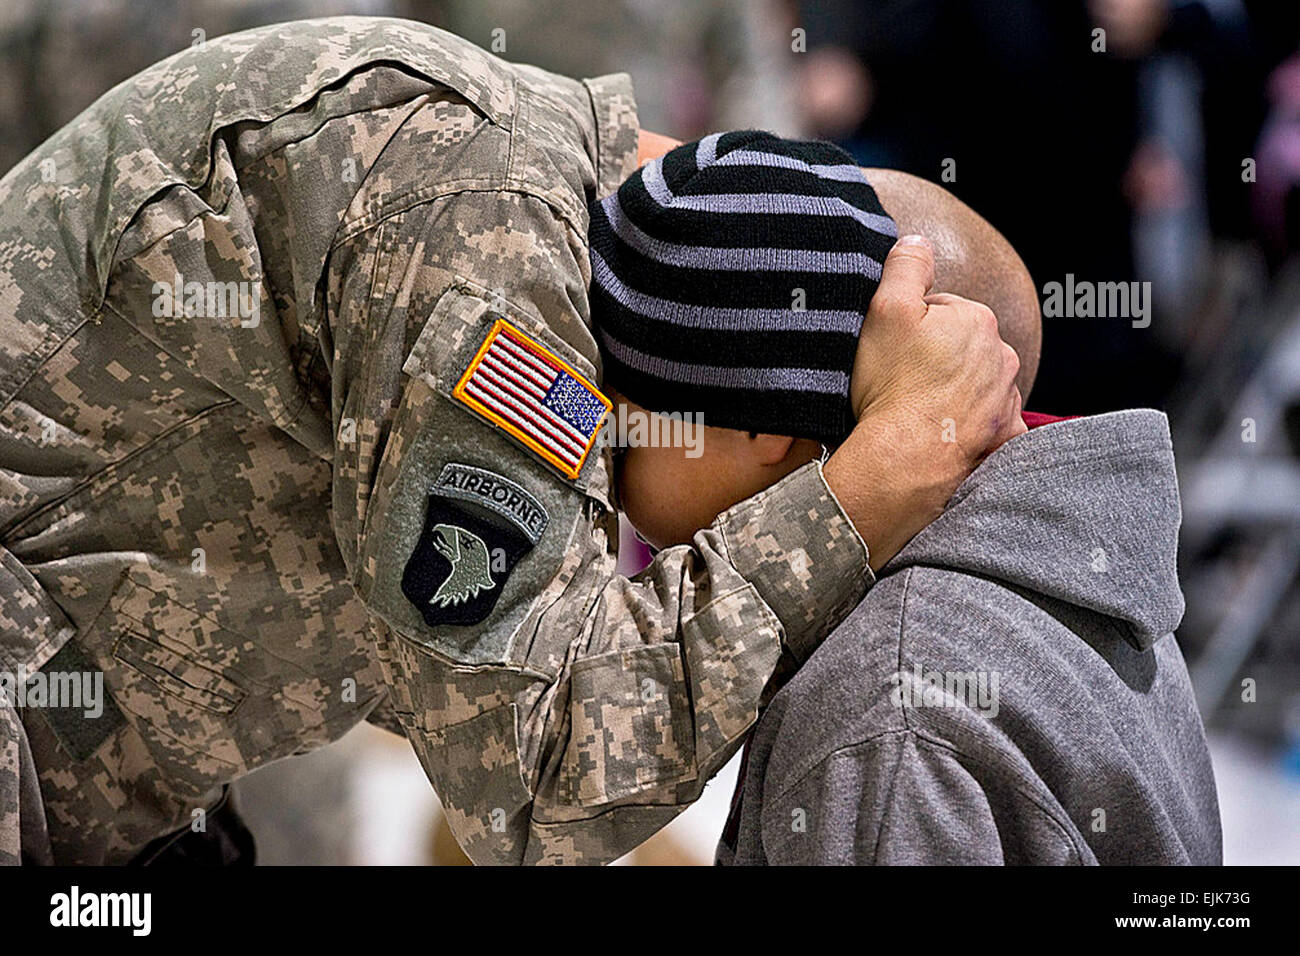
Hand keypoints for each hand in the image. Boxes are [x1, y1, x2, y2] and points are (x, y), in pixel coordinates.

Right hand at [825, 235, 1024, 569]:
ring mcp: (1006, 398)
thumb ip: (906, 266)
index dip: (909, 328)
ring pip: (976, 382)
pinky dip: (972, 424)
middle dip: (935, 357)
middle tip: (899, 379)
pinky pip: (991, 422)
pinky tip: (945, 430)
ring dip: (953, 389)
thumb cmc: (891, 385)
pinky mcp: (1003, 435)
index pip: (940, 311)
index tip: (890, 351)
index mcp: (977, 319)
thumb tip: (918, 240)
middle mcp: (1002, 355)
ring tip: (917, 406)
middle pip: (960, 346)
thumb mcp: (885, 310)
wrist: (904, 458)